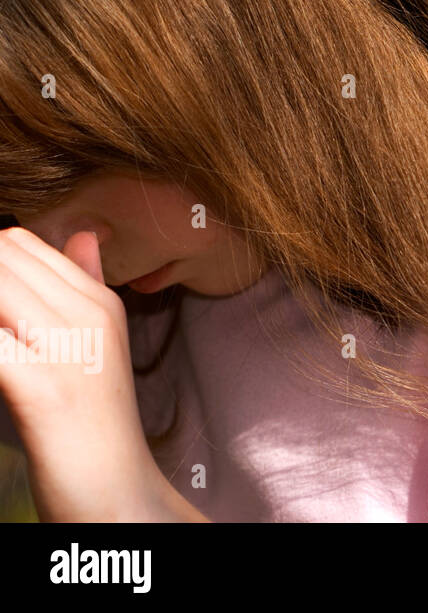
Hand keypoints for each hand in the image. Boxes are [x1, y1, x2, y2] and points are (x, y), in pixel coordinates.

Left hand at [0, 226, 197, 519]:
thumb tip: (85, 235)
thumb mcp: (103, 346)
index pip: (21, 243)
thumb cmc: (95, 426)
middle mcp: (87, 315)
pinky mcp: (38, 384)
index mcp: (99, 302)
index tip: (1, 317)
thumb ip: (87, 286)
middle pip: (1, 257)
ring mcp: (66, 347)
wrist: (115, 492)